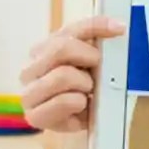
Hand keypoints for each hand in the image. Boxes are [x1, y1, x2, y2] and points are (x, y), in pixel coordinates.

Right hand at [19, 16, 125, 131]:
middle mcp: (30, 68)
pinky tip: (80, 105)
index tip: (120, 28)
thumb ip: (97, 38)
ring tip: (86, 91)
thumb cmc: (82, 89)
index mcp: (43, 49)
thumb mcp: (89, 61)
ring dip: (84, 83)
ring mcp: (28, 92)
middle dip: (87, 58)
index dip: (96, 26)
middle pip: (61, 48)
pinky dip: (78, 102)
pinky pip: (64, 101)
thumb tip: (118, 26)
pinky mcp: (35, 115)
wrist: (73, 123)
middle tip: (97, 69)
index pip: (70, 30)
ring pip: (63, 75)